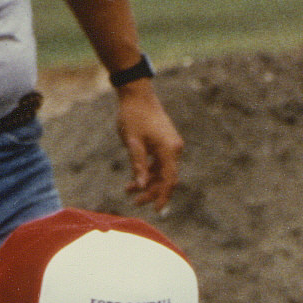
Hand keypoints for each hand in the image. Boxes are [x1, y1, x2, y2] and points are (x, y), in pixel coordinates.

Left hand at [114, 82, 182, 210]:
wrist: (136, 93)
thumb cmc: (133, 116)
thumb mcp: (132, 143)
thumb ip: (138, 165)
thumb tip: (142, 186)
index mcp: (169, 149)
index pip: (169, 180)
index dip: (163, 196)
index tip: (154, 209)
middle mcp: (174, 148)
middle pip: (167, 178)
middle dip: (152, 192)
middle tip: (134, 202)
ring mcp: (171, 145)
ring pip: (162, 171)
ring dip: (148, 182)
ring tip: (128, 190)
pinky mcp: (165, 142)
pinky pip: (160, 162)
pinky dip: (149, 171)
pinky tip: (135, 178)